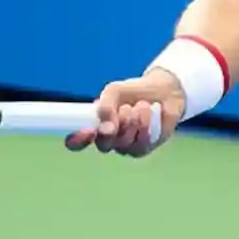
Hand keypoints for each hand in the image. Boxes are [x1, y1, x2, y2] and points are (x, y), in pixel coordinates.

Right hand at [64, 68, 185, 156]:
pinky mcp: (144, 148)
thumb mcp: (114, 91)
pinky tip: (151, 112)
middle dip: (114, 127)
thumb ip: (105, 106)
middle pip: (103, 145)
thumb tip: (104, 126)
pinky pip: (142, 143)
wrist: (162, 91)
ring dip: (134, 121)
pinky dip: (147, 124)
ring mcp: (126, 147)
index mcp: (95, 126)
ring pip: (124, 144)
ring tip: (141, 105)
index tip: (88, 130)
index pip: (77, 142)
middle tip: (125, 108)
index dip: (78, 140)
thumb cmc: (134, 92)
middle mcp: (109, 140)